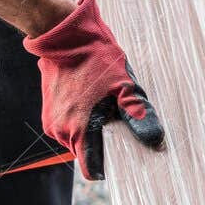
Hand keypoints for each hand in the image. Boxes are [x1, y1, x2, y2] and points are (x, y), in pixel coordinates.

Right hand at [22, 0, 164, 179]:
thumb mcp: (125, 85)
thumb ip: (139, 115)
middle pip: (87, 154)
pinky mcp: (48, 112)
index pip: (92, 170)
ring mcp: (52, 122)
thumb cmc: (95, 58)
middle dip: (103, 145)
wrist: (65, 35)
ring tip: (104, 107)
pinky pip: (69, 128)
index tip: (125, 157)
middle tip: (118, 122)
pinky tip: (92, 103)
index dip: (110, 167)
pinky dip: (81, 122)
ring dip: (92, 132)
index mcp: (79, 130)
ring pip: (78, 141)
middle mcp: (61, 131)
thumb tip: (155, 140)